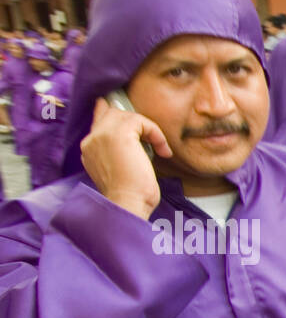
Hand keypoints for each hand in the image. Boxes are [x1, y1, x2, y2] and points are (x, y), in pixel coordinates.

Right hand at [81, 97, 171, 219]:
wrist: (127, 204)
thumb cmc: (130, 196)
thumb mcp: (120, 171)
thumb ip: (120, 154)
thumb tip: (136, 142)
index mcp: (89, 149)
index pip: (98, 120)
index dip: (116, 116)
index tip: (134, 123)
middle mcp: (92, 140)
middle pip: (112, 113)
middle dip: (135, 121)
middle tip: (152, 138)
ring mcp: (103, 135)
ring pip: (126, 115)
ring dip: (147, 129)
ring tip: (159, 148)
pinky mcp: (120, 134)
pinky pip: (141, 121)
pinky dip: (156, 133)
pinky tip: (163, 151)